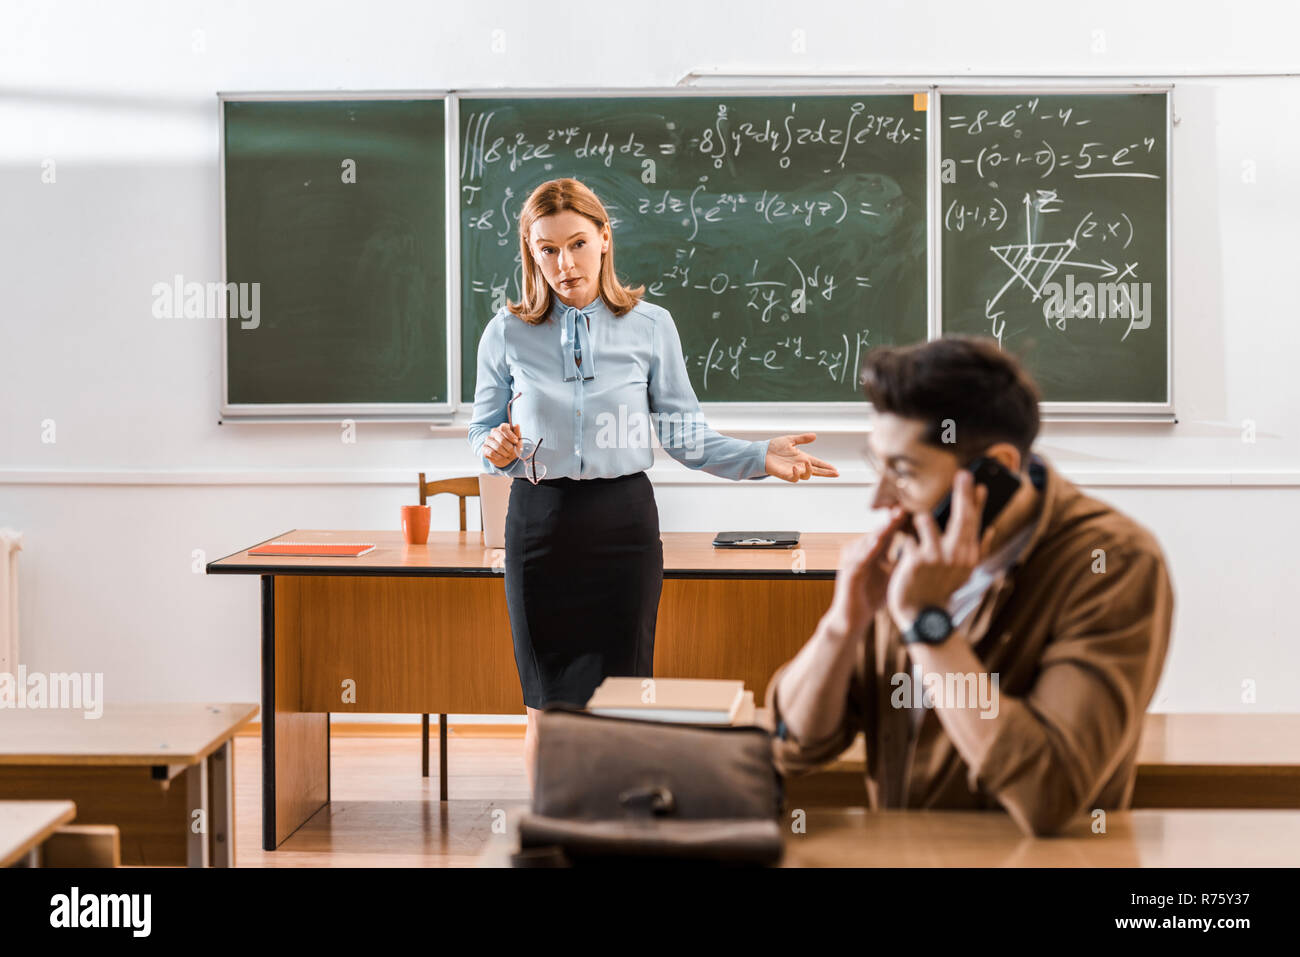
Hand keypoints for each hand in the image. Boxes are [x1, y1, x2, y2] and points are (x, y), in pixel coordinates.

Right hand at [482, 422, 521, 467]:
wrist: (508, 457)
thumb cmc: (513, 446)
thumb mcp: (518, 440)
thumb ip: (517, 433)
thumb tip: (516, 425)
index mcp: (502, 427)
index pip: (503, 428)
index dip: (510, 436)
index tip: (516, 442)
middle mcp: (494, 432)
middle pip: (501, 439)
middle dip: (509, 447)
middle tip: (512, 451)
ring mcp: (488, 439)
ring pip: (497, 446)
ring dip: (505, 453)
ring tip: (508, 455)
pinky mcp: (484, 448)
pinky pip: (491, 452)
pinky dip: (498, 456)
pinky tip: (501, 457)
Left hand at [765, 433, 838, 482]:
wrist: (762, 452)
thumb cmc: (774, 447)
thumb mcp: (790, 440)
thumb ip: (802, 439)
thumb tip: (815, 436)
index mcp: (802, 458)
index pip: (817, 463)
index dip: (826, 466)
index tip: (835, 469)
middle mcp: (800, 465)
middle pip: (816, 471)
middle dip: (826, 473)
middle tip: (835, 473)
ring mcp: (793, 471)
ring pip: (807, 475)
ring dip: (809, 470)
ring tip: (807, 462)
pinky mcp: (786, 475)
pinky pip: (794, 478)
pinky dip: (797, 474)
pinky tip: (796, 467)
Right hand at [827, 506, 911, 633]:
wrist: (852, 619)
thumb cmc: (871, 596)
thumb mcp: (893, 574)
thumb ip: (905, 559)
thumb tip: (929, 548)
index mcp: (873, 550)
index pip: (889, 530)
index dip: (902, 518)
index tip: (917, 505)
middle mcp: (861, 550)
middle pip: (879, 530)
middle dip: (892, 518)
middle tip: (905, 503)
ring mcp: (853, 560)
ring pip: (869, 539)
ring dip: (882, 528)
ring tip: (894, 516)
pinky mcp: (848, 572)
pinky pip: (859, 557)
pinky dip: (868, 548)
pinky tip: (878, 541)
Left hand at [886, 469, 993, 635]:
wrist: (922, 614)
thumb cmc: (940, 589)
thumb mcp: (964, 572)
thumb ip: (977, 548)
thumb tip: (992, 527)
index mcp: (970, 556)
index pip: (975, 523)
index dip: (977, 502)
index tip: (979, 484)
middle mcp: (958, 555)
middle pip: (963, 517)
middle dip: (963, 494)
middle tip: (964, 475)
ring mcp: (938, 557)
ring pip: (927, 520)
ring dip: (921, 519)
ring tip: (918, 525)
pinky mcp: (917, 559)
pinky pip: (909, 534)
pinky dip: (906, 534)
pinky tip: (904, 541)